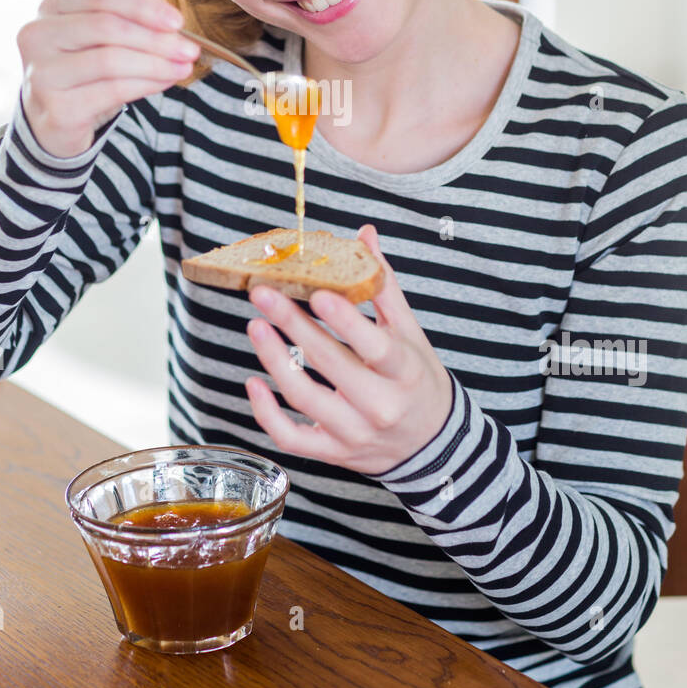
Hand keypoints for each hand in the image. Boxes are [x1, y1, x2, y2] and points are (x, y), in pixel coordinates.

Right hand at [16, 0, 201, 158]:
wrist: (53, 121)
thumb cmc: (84, 71)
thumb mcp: (99, 37)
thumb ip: (129, 21)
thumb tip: (171, 25)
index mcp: (52, 7)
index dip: (144, 5)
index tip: (177, 21)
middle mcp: (38, 35)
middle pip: (107, 26)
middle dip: (156, 38)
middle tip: (189, 49)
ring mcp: (42, 72)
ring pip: (111, 60)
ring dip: (156, 64)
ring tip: (183, 67)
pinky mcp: (56, 107)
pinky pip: (112, 91)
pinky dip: (146, 85)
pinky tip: (165, 82)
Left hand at [245, 224, 452, 475]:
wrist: (433, 445)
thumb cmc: (417, 380)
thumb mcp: (409, 332)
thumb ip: (383, 285)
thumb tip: (364, 236)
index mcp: (405, 372)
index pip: (375, 346)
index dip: (345, 321)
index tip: (318, 293)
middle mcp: (381, 406)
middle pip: (331, 365)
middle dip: (293, 325)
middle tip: (264, 294)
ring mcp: (355, 433)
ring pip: (305, 399)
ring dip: (274, 360)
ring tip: (256, 326)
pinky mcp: (333, 452)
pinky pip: (291, 438)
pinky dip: (266, 413)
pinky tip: (253, 382)